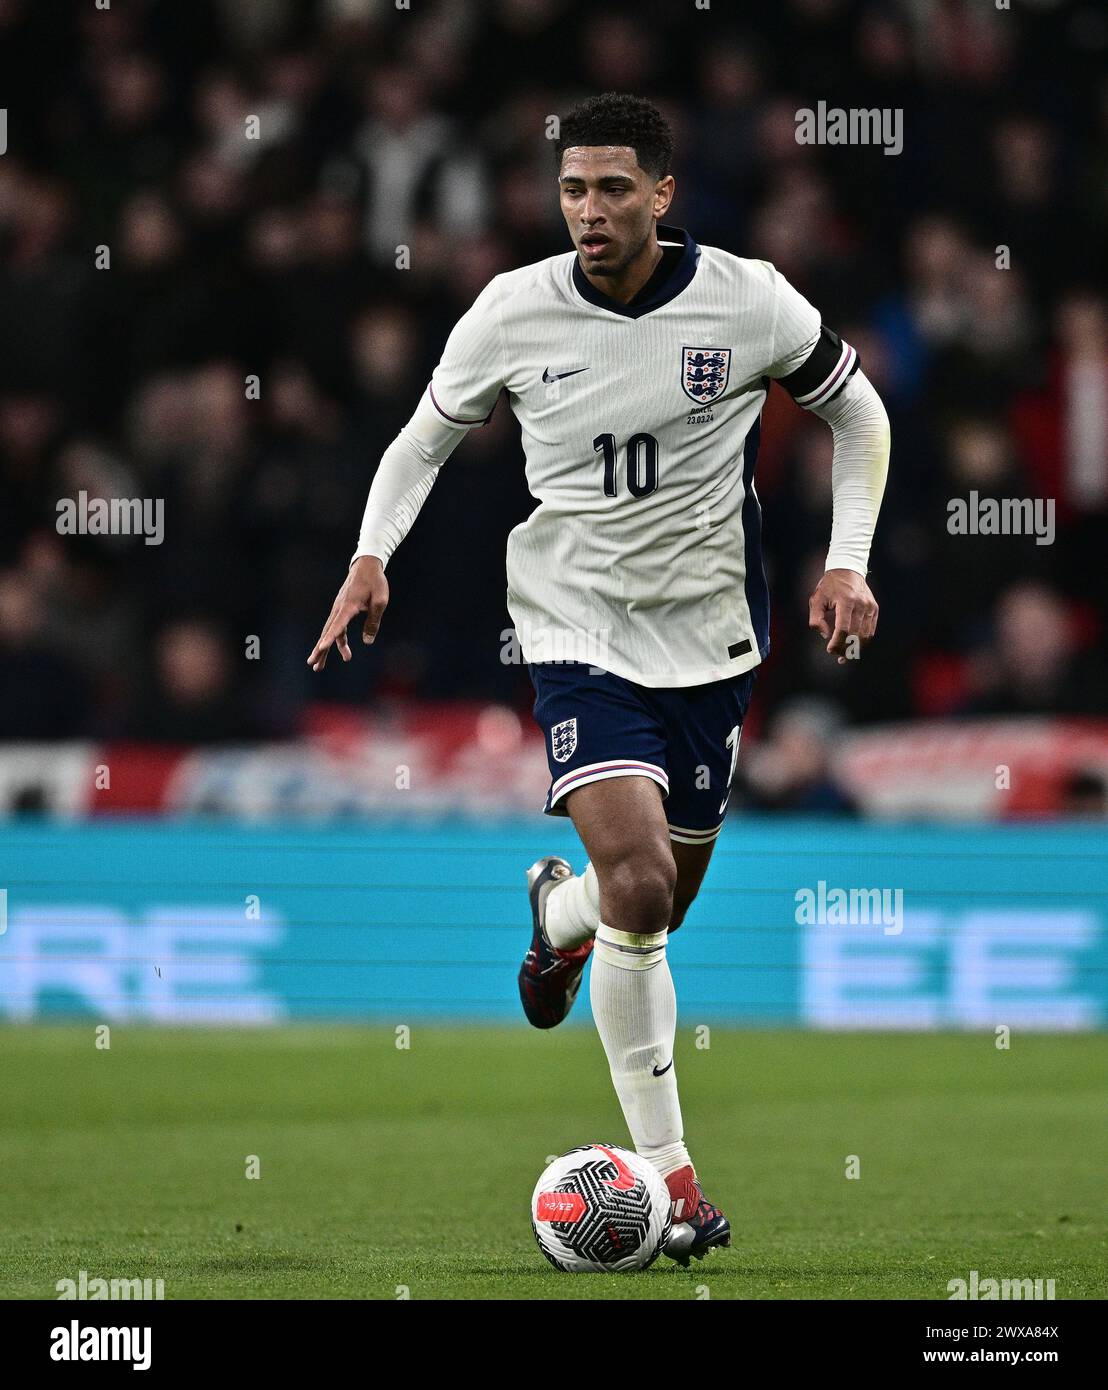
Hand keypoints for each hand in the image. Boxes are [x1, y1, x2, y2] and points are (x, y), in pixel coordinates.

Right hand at [306, 556, 388, 671]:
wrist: (366, 566)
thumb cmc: (375, 582)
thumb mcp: (380, 601)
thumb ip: (373, 621)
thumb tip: (367, 642)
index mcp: (348, 606)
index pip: (338, 625)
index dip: (331, 638)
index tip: (321, 648)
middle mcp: (339, 608)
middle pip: (327, 632)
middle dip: (320, 650)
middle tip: (313, 665)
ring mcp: (338, 609)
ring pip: (330, 631)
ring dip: (326, 648)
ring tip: (320, 666)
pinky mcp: (341, 609)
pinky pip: (336, 627)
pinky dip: (337, 639)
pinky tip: (343, 649)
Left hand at [808, 568, 877, 664]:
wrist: (847, 569)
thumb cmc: (829, 586)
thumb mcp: (816, 599)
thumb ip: (816, 620)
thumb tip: (826, 636)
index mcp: (846, 601)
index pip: (843, 628)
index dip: (837, 643)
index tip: (830, 650)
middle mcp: (861, 604)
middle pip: (855, 634)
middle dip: (846, 649)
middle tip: (837, 656)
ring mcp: (870, 607)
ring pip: (865, 635)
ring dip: (856, 648)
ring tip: (846, 655)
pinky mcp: (874, 609)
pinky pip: (870, 630)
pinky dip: (863, 640)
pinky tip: (854, 646)